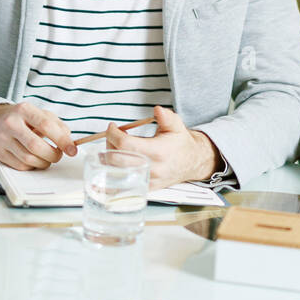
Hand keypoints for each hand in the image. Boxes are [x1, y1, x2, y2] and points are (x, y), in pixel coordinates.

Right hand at [0, 101, 75, 170]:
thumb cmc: (21, 118)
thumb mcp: (39, 113)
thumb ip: (57, 124)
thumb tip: (68, 141)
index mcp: (24, 110)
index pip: (46, 126)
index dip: (62, 140)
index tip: (72, 149)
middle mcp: (11, 123)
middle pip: (36, 146)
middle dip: (53, 155)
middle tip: (58, 155)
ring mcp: (3, 139)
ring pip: (29, 159)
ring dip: (43, 162)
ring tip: (47, 157)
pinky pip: (21, 166)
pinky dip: (32, 166)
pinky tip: (34, 159)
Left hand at [104, 105, 219, 190]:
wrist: (191, 162)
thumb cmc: (180, 142)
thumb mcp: (176, 125)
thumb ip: (167, 117)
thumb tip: (157, 110)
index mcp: (157, 152)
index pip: (125, 145)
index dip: (113, 134)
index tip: (112, 126)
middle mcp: (151, 169)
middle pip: (116, 159)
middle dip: (108, 144)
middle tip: (112, 136)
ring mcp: (146, 181)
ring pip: (115, 173)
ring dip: (108, 159)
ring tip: (114, 148)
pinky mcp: (144, 188)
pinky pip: (121, 186)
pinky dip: (112, 175)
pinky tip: (111, 165)